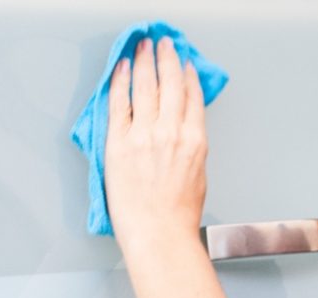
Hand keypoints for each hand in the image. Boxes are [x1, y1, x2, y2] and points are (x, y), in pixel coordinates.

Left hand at [105, 37, 207, 251]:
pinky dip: (122, 81)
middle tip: (163, 44)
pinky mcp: (120, 142)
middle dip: (167, 57)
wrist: (158, 234)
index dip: (187, 75)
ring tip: (143, 46)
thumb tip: (182, 136)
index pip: (191, 96)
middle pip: (170, 83)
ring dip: (145, 60)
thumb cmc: (178, 216)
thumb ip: (191, 149)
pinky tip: (123, 68)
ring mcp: (144, 134)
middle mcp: (171, 131)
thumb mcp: (198, 176)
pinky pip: (119, 102)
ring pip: (147, 85)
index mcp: (194, 140)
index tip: (185, 63)